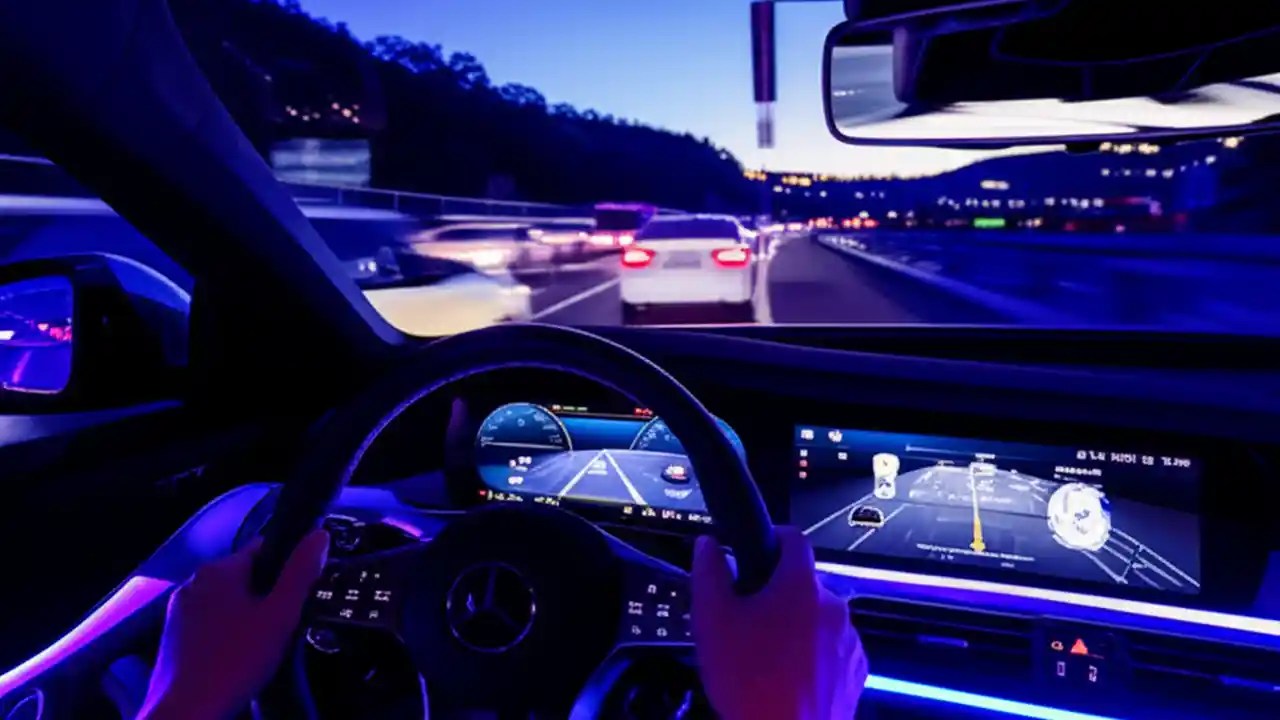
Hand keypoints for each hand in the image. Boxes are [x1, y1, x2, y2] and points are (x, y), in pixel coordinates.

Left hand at [137, 529, 329, 719]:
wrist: (188, 711)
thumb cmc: (236, 659)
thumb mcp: (280, 615)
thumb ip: (301, 573)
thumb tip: (320, 534)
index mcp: (219, 569)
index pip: (264, 550)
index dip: (287, 570)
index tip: (298, 598)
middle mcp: (194, 581)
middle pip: (244, 577)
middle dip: (265, 597)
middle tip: (282, 626)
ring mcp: (179, 610)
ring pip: (226, 602)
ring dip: (245, 616)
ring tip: (261, 645)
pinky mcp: (172, 636)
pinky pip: (209, 623)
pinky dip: (225, 633)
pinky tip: (236, 656)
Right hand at [691, 526, 867, 719]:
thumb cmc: (751, 684)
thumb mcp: (712, 621)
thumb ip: (708, 574)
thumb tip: (707, 546)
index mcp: (799, 586)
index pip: (793, 537)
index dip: (773, 536)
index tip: (760, 548)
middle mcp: (832, 606)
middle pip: (804, 582)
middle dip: (779, 593)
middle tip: (750, 618)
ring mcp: (849, 639)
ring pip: (818, 617)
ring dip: (798, 626)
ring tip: (767, 654)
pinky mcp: (856, 668)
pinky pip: (833, 647)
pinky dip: (814, 653)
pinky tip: (788, 673)